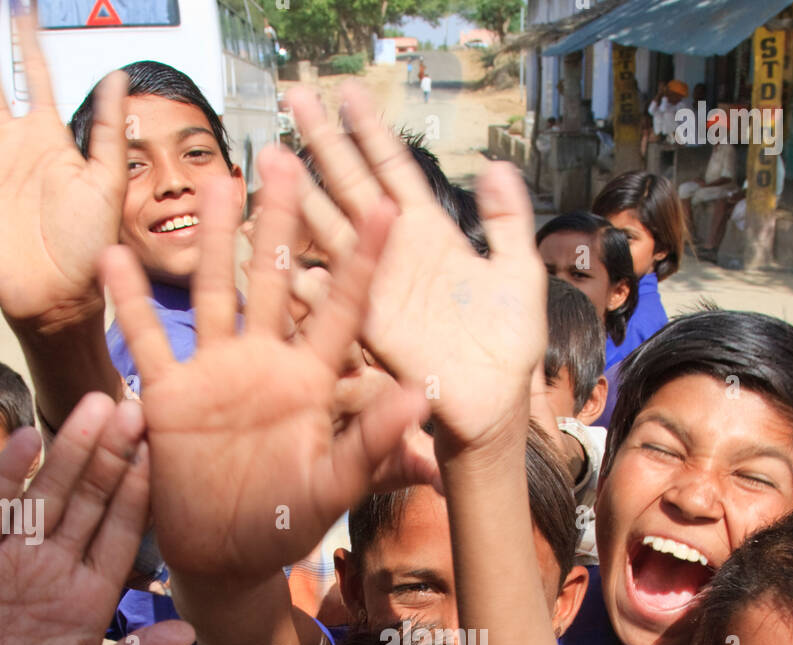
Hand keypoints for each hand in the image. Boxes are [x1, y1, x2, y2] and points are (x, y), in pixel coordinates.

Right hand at [0, 394, 192, 644]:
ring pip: (47, 496)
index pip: (122, 533)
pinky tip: (28, 440)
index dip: (140, 492)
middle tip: (137, 405)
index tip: (162, 450)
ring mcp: (13, 561)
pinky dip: (8, 478)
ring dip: (69, 452)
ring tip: (93, 405)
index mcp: (90, 596)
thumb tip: (186, 632)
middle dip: (112, 455)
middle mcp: (56, 568)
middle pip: (90, 502)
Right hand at [100, 145, 428, 584]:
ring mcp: (217, 374)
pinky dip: (130, 303)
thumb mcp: (333, 486)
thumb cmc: (286, 528)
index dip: (363, 259)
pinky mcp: (172, 394)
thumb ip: (373, 443)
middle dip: (279, 222)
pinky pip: (148, 340)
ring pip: (214, 293)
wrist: (225, 557)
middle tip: (285, 159)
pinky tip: (114, 256)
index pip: (342, 309)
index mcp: (312, 382)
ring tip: (215, 182)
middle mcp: (266, 365)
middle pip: (273, 279)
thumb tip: (421, 396)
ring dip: (212, 240)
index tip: (385, 206)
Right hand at [288, 82, 545, 455]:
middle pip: (352, 188)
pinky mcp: (371, 326)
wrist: (496, 402)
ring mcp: (379, 288)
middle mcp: (397, 255)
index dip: (371, 133)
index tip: (347, 93)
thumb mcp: (518, 272)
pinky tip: (278, 252)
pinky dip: (305, 276)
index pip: (394, 172)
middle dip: (324, 144)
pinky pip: (333, 294)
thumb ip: (506, 220)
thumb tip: (495, 166)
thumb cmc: (509, 344)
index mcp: (431, 235)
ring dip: (302, 197)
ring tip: (273, 157)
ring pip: (332, 231)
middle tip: (294, 97)